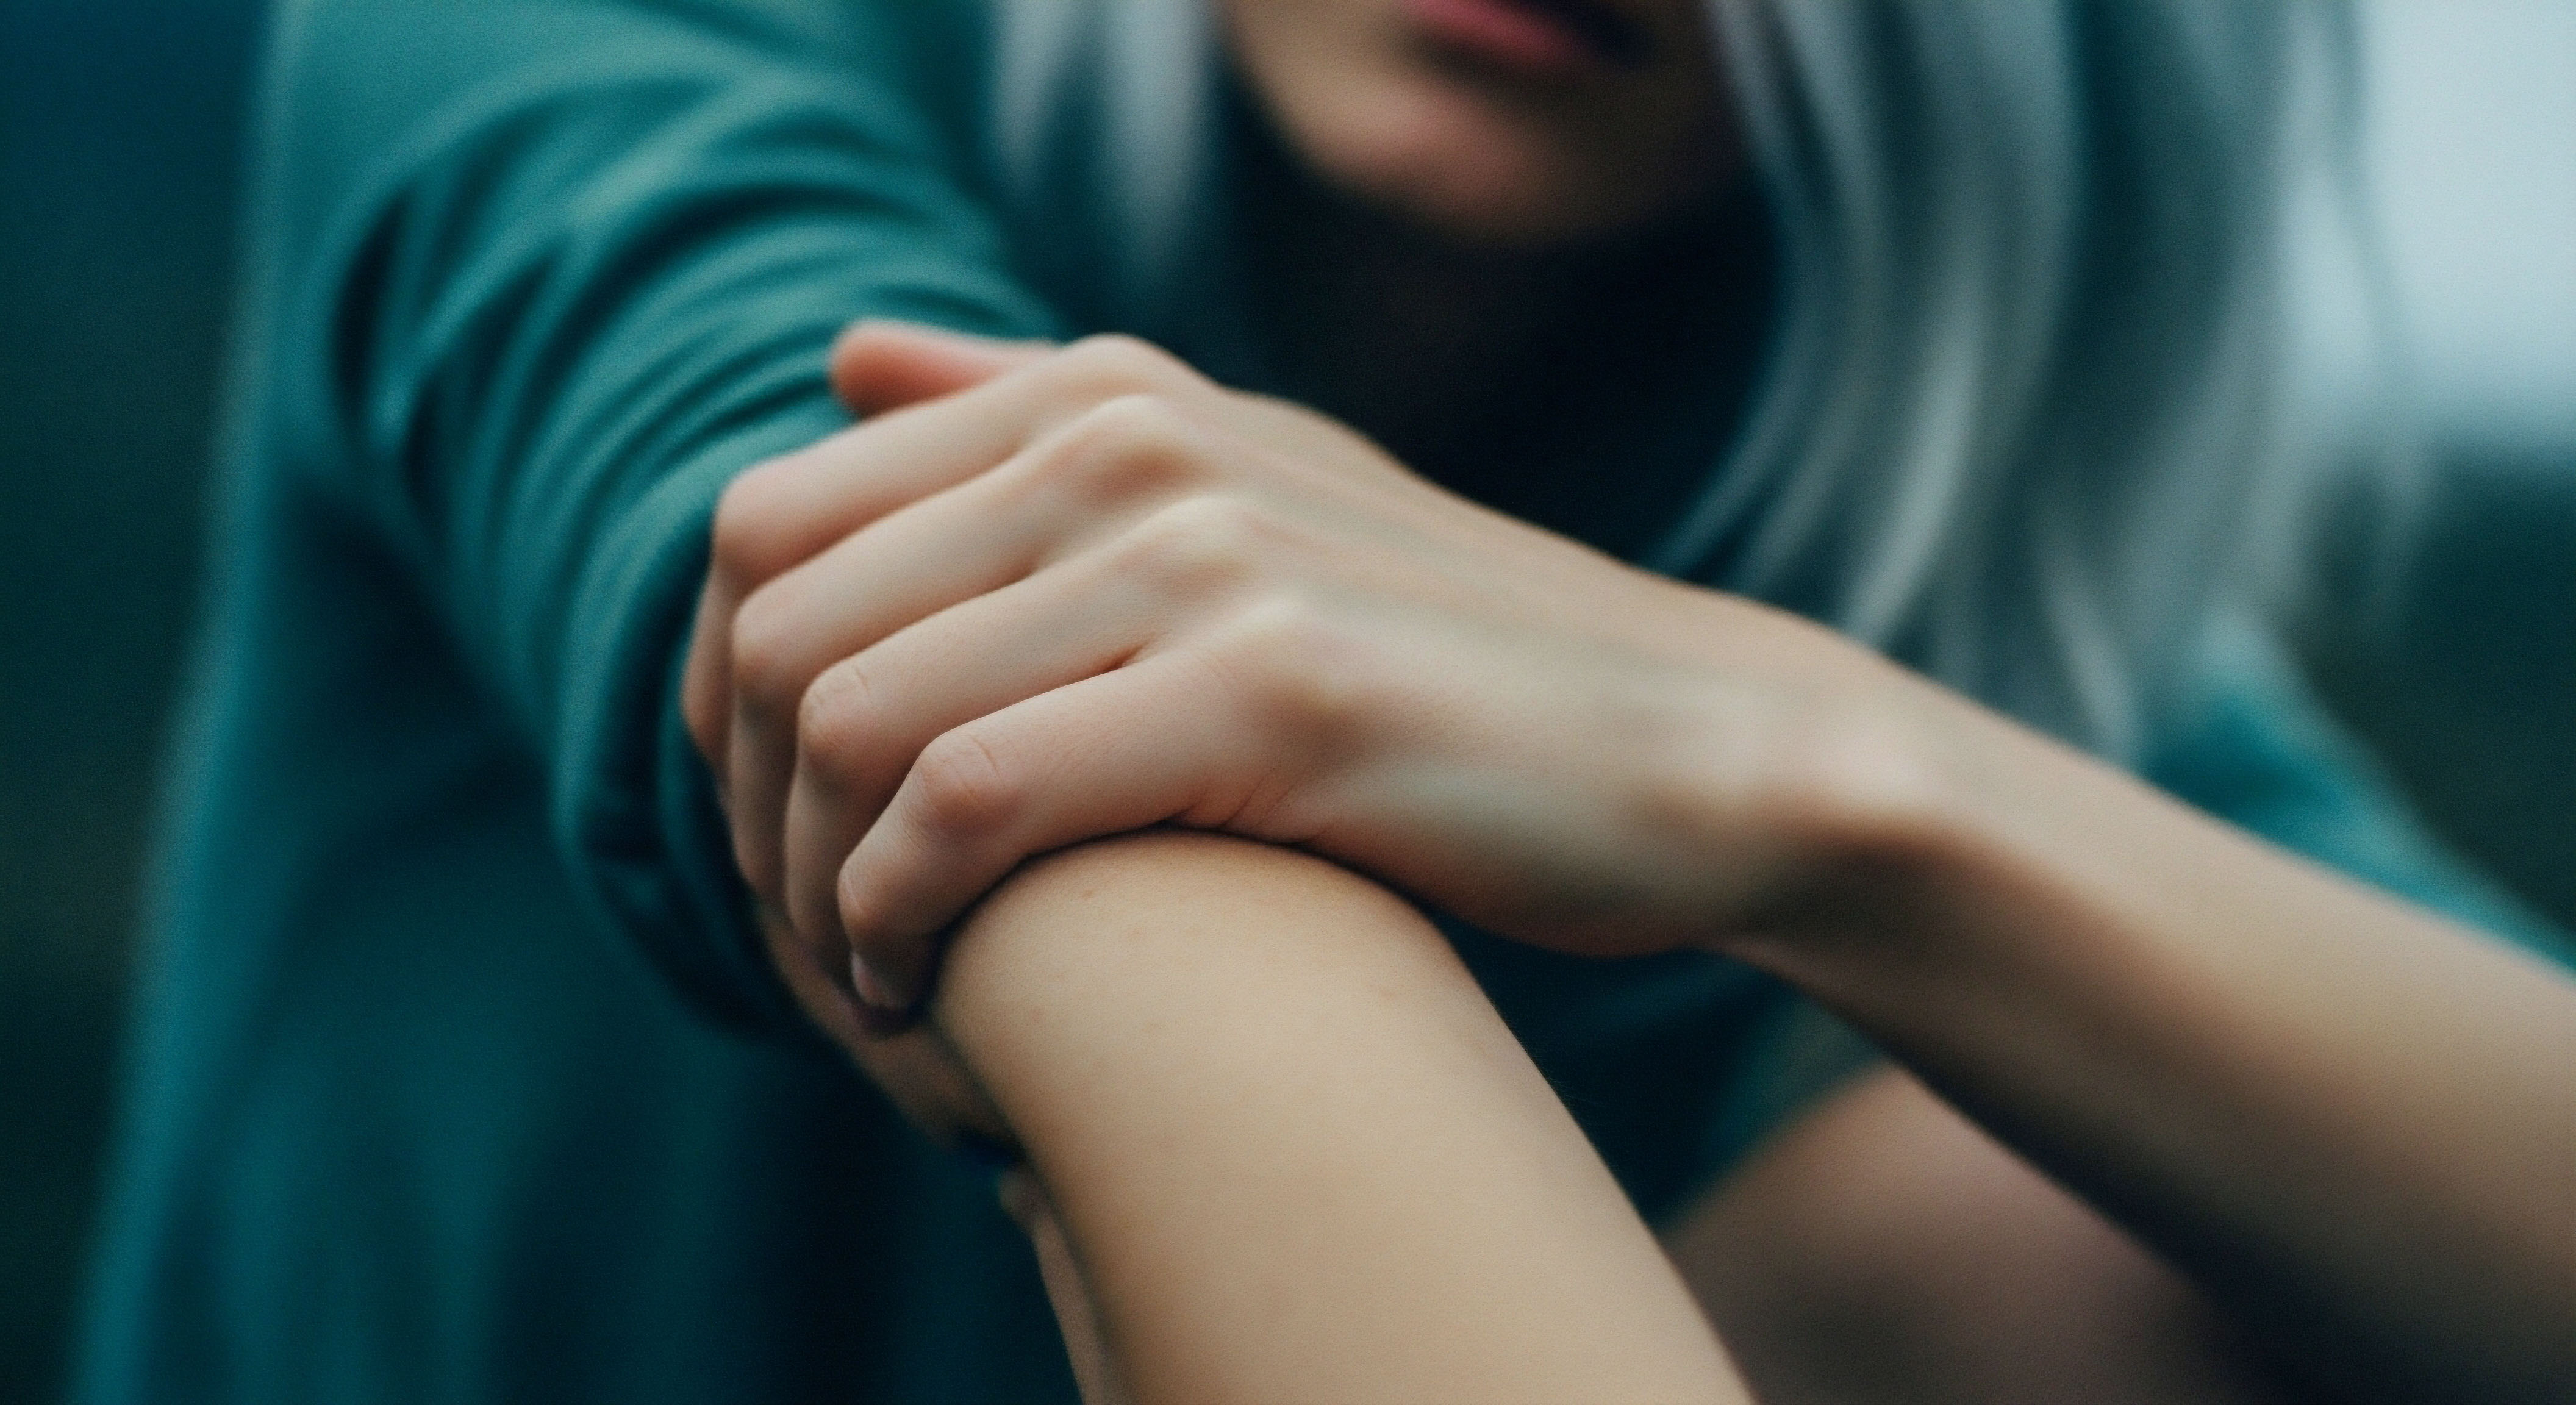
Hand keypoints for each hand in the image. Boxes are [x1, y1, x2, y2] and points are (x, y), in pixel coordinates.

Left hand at [686, 323, 1971, 1022]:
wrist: (1690, 750)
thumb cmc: (1442, 656)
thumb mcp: (1247, 480)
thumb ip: (1038, 408)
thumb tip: (844, 355)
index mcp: (1102, 395)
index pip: (768, 522)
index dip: (719, 699)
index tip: (775, 830)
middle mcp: (1130, 445)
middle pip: (779, 624)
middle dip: (744, 809)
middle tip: (807, 929)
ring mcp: (1206, 558)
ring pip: (852, 717)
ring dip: (810, 884)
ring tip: (866, 975)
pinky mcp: (1275, 692)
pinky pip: (974, 800)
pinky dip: (902, 914)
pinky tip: (922, 987)